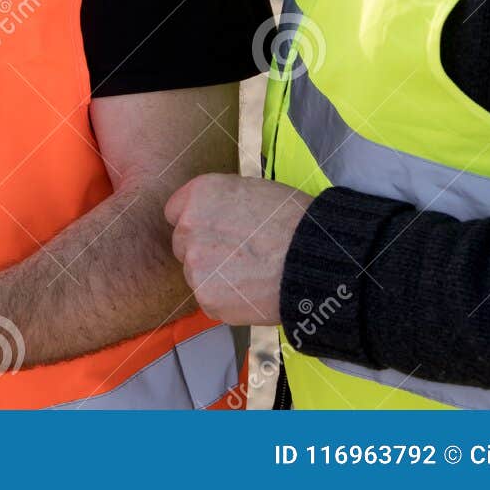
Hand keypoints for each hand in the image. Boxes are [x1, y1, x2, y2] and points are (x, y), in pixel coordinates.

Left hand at [164, 174, 312, 325]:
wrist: (314, 259)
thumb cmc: (293, 220)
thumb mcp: (251, 190)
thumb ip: (219, 202)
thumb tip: (212, 215)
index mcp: (198, 194)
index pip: (175, 213)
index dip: (197, 224)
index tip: (214, 232)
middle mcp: (189, 227)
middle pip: (183, 245)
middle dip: (204, 251)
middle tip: (238, 256)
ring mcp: (195, 265)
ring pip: (196, 274)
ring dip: (215, 276)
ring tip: (251, 273)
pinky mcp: (207, 297)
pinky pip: (210, 299)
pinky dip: (227, 300)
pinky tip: (252, 291)